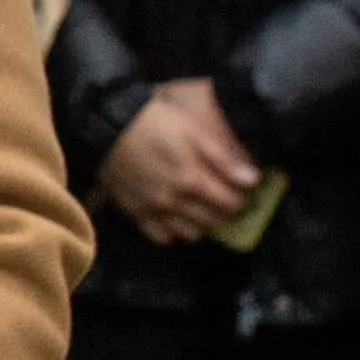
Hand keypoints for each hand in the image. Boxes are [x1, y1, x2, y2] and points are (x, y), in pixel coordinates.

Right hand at [99, 78, 260, 245]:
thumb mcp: (192, 131)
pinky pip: (161, 237)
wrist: (106, 126)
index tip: (243, 192)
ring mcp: (154, 210)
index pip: (230, 204)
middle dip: (225, 214)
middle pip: (213, 221)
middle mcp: (175, 202)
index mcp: (192, 180)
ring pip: (190, 234)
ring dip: (202, 225)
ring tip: (202, 210)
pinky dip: (173, 232)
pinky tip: (175, 218)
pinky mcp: (135, 213)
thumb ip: (223, 158)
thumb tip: (253, 181)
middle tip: (225, 201)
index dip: (242, 200)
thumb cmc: (154, 122)